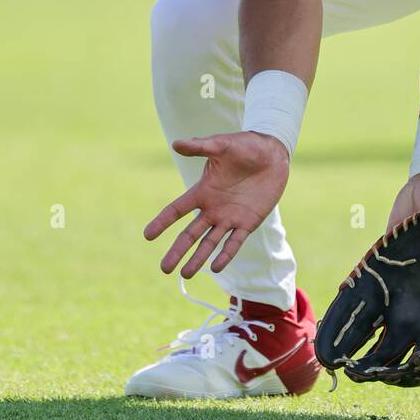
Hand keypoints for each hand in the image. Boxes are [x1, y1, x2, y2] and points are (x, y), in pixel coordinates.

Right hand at [144, 131, 289, 276]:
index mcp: (203, 191)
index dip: (162, 222)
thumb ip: (200, 147)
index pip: (177, 210)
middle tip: (164, 269)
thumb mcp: (221, 145)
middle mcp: (213, 208)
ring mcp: (230, 217)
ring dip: (197, 259)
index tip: (147, 235)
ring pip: (209, 243)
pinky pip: (235, 242)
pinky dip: (226, 255)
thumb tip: (175, 143)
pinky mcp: (248, 222)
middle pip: (190, 234)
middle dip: (177, 251)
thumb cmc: (245, 146)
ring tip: (185, 275)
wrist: (272, 154)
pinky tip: (215, 268)